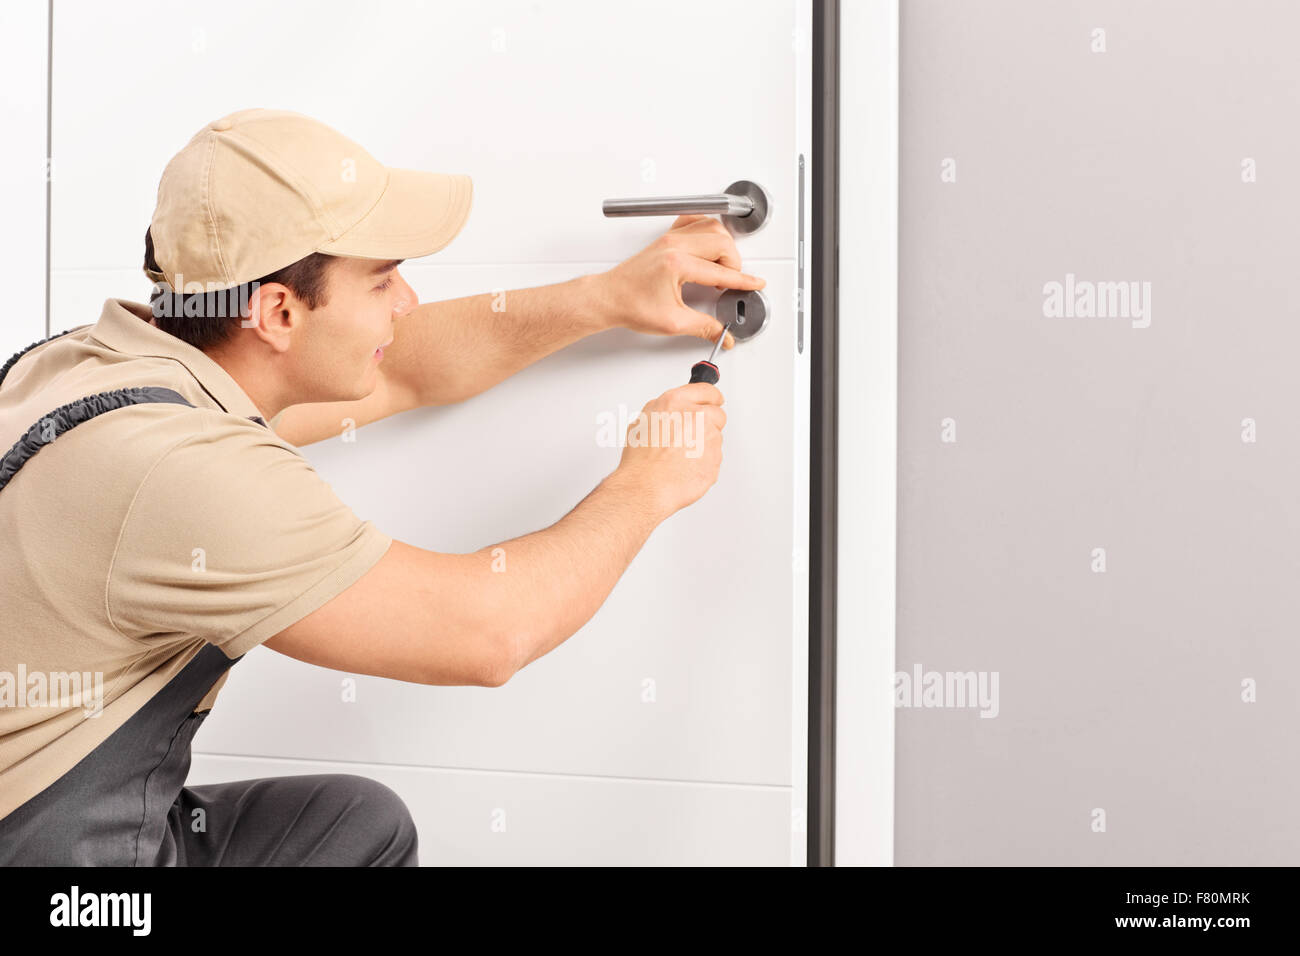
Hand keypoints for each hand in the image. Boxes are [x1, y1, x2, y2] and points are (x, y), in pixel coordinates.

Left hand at [594, 215, 766, 350]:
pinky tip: (708, 246)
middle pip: (721, 242)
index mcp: (677, 264)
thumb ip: (702, 327)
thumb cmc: (630, 305)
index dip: (742, 280)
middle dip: (734, 263)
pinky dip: (707, 230)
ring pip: (711, 227)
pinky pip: (694, 221)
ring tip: (721, 267)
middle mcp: (674, 246)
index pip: (721, 271)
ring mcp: (670, 239)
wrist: (608, 298)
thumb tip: (721, 332)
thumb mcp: (672, 323)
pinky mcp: (665, 238)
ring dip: (723, 245)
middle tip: (730, 283)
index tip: (755, 284)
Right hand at [613, 381, 725, 518]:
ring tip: (681, 457)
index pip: (707, 390)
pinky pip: (714, 458)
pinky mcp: (716, 458)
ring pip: (715, 438)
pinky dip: (704, 462)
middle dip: (708, 423)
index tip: (714, 400)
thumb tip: (676, 409)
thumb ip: (666, 410)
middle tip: (691, 437)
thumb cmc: (641, 460)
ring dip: (704, 445)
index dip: (711, 398)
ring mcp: (709, 438)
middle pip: (717, 414)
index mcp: (676, 402)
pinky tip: (686, 467)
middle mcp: (696, 417)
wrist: (646, 487)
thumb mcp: (643, 421)